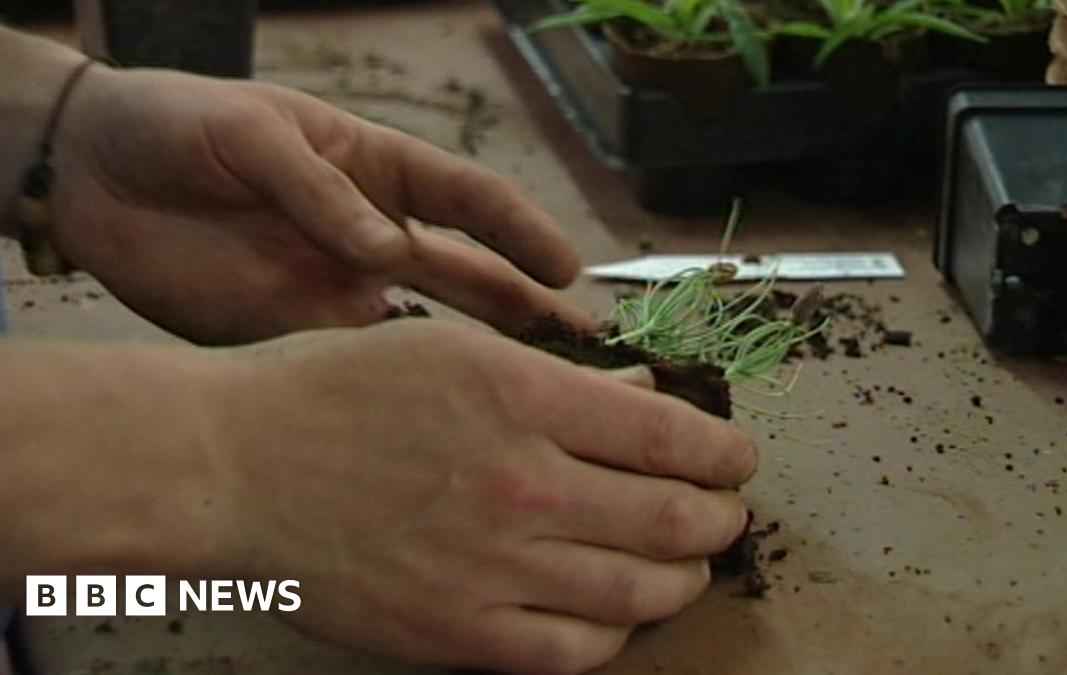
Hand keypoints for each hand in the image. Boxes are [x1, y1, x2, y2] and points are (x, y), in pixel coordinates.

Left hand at [48, 65, 592, 343]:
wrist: (89, 176)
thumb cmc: (175, 127)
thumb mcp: (248, 136)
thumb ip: (317, 193)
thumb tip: (386, 251)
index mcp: (373, 170)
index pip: (466, 199)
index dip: (521, 231)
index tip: (567, 266)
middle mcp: (370, 236)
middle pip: (469, 275)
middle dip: (527, 307)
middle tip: (586, 348)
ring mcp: (336, 290)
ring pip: (426, 332)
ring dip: (478, 361)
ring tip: (539, 395)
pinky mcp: (292, 336)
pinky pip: (358, 369)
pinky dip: (400, 396)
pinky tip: (441, 425)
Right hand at [209, 320, 755, 673]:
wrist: (232, 466)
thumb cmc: (333, 392)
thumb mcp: (453, 349)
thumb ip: (560, 376)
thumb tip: (646, 400)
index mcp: (521, 397)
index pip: (672, 435)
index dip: (725, 450)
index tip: (736, 457)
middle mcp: (519, 485)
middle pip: (673, 519)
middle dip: (720, 518)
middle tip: (724, 512)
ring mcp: (489, 568)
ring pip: (640, 592)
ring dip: (685, 578)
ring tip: (688, 564)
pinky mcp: (455, 633)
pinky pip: (572, 652)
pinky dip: (615, 635)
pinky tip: (617, 613)